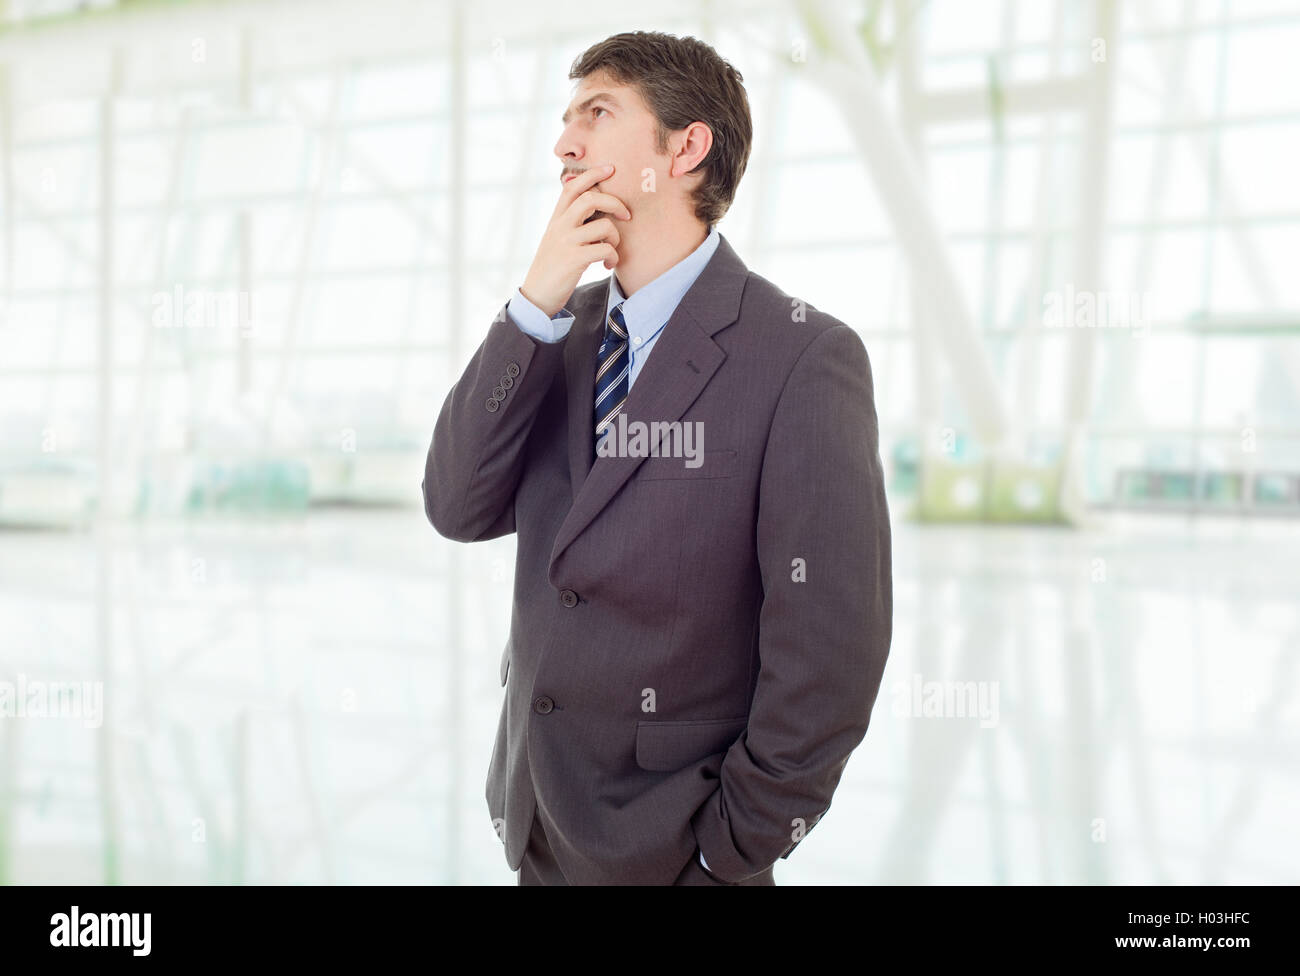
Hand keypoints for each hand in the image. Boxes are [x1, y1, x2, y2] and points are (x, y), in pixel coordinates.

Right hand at [519, 163, 631, 316]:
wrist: (537, 295)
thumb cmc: (552, 267)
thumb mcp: (556, 239)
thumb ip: (570, 222)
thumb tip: (594, 207)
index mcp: (556, 219)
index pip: (572, 187)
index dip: (592, 174)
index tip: (610, 168)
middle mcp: (560, 226)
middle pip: (591, 198)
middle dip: (615, 202)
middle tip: (626, 214)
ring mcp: (566, 242)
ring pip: (604, 225)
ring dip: (616, 237)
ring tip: (612, 250)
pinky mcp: (574, 259)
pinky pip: (605, 249)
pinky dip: (613, 257)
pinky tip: (608, 265)